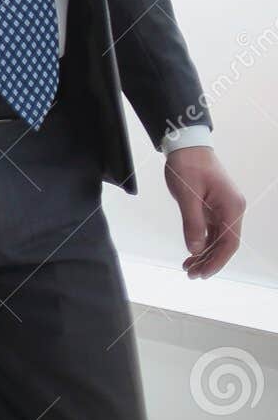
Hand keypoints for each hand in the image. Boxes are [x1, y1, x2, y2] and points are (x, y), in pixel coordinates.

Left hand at [164, 145, 244, 277]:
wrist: (186, 145)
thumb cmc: (187, 165)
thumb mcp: (186, 195)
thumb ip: (192, 222)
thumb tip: (195, 249)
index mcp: (231, 207)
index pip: (228, 243)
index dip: (216, 261)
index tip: (202, 274)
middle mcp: (232, 209)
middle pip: (225, 243)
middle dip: (209, 261)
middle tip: (191, 275)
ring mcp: (224, 208)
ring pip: (218, 238)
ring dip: (205, 254)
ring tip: (188, 268)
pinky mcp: (214, 206)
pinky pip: (211, 230)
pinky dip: (202, 242)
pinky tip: (192, 253)